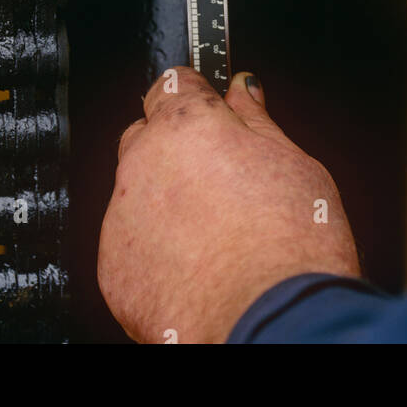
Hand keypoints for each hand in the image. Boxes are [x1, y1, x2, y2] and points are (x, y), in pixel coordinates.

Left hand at [98, 67, 360, 344]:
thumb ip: (256, 119)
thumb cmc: (291, 245)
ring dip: (165, 201)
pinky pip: (130, 244)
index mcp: (188, 125)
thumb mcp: (293, 162)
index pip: (173, 83)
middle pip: (147, 134)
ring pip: (137, 193)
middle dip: (176, 147)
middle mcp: (144, 162)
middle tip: (222, 179)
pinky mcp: (113, 269)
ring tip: (215, 235)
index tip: (211, 109)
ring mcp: (122, 217)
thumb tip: (243, 90)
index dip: (196, 96)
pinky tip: (197, 267)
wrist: (270, 323)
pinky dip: (155, 250)